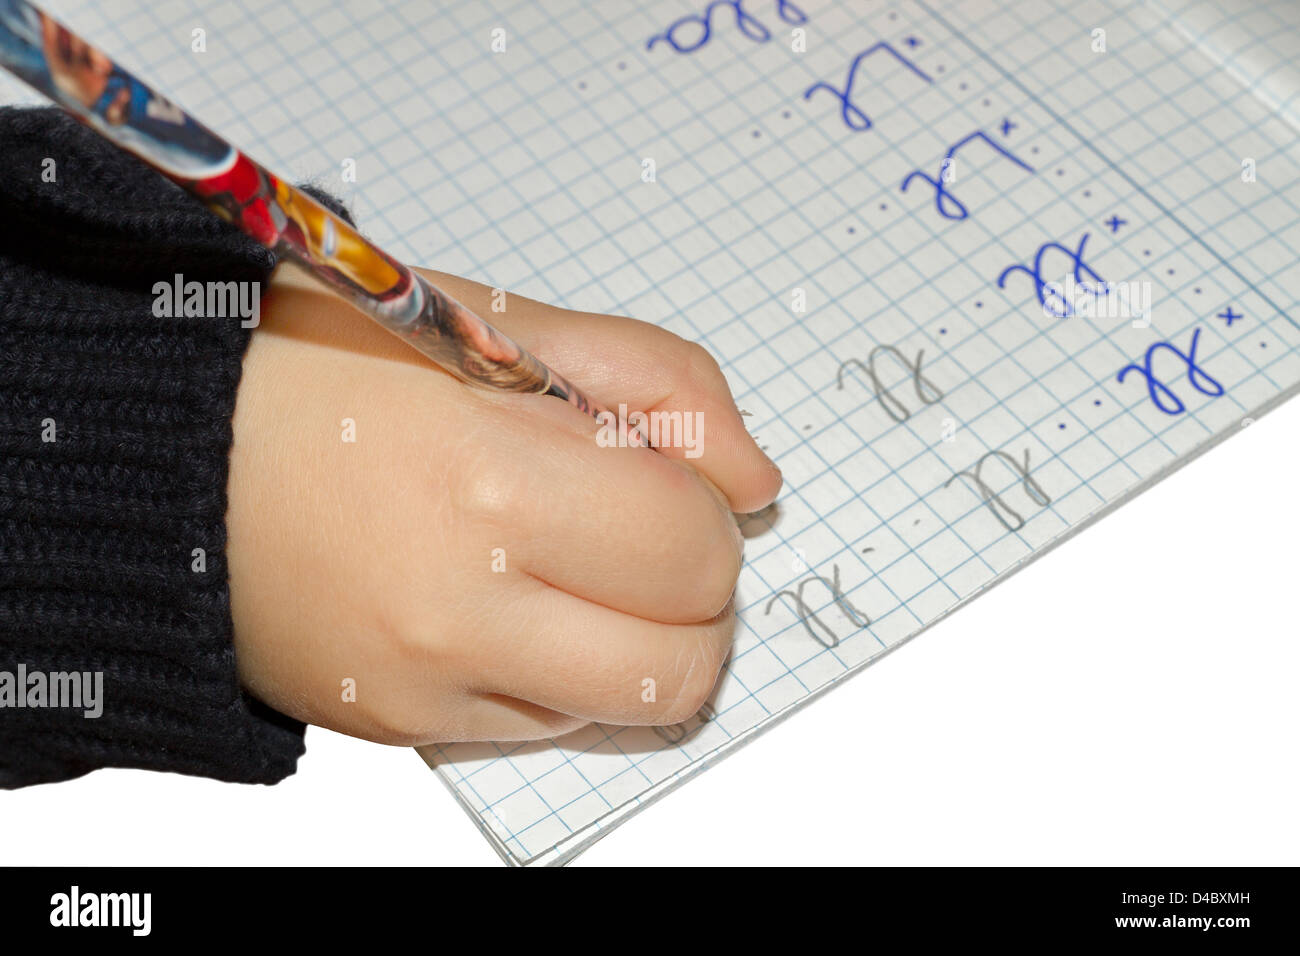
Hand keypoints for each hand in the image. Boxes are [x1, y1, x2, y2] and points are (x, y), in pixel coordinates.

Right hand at [225, 265, 781, 745]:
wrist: (168, 458)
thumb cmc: (317, 374)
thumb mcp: (492, 324)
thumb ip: (652, 381)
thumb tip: (754, 476)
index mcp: (491, 477)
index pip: (695, 545)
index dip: (706, 508)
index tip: (668, 479)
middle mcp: (459, 601)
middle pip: (686, 650)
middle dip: (693, 585)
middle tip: (638, 527)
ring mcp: (428, 681)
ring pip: (633, 705)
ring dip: (647, 641)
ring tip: (586, 570)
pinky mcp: (402, 725)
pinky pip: (547, 725)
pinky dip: (564, 672)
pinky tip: (510, 602)